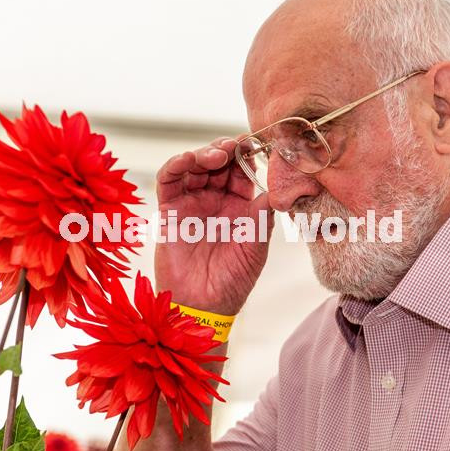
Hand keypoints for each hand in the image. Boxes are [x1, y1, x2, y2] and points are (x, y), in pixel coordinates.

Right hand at [154, 136, 272, 314]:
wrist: (205, 306)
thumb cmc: (234, 280)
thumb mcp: (257, 244)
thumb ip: (264, 212)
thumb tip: (280, 184)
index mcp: (239, 206)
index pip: (242, 170)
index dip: (248, 155)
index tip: (257, 145)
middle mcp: (215, 200)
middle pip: (218, 162)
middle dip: (226, 149)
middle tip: (235, 146)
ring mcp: (192, 203)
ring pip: (194, 165)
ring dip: (204, 153)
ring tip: (218, 154)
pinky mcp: (170, 210)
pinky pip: (169, 179)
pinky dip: (177, 164)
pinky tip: (190, 160)